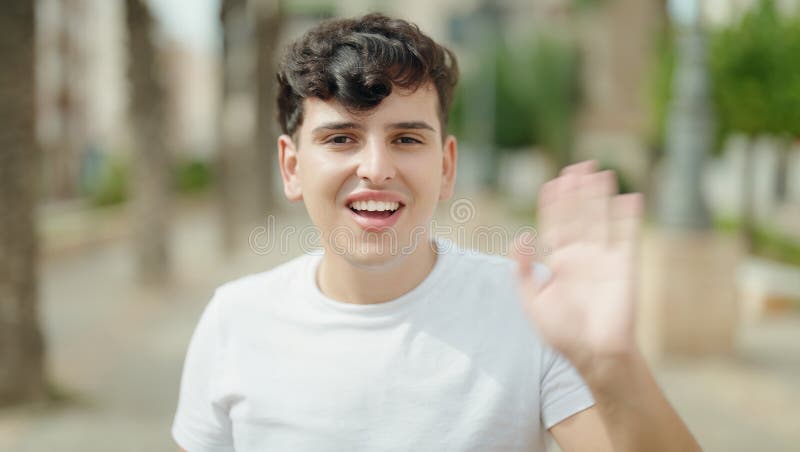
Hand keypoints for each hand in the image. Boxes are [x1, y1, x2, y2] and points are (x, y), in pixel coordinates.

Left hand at [513, 161, 643, 371]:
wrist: (593, 353)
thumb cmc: (561, 332)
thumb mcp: (533, 300)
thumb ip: (524, 269)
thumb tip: (519, 236)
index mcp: (559, 262)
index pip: (555, 225)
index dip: (554, 204)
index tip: (551, 183)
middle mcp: (581, 256)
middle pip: (578, 215)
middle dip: (577, 192)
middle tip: (576, 166)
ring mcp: (604, 258)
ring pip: (601, 220)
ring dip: (600, 197)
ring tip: (599, 172)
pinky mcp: (625, 266)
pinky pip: (627, 237)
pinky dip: (629, 217)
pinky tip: (630, 197)